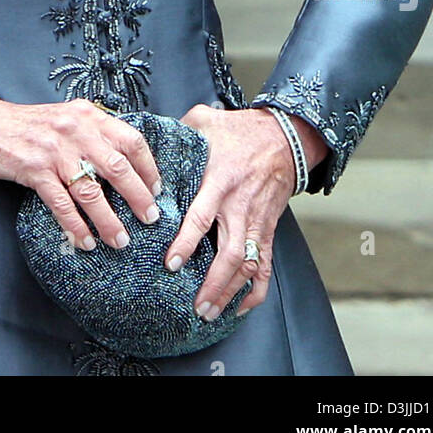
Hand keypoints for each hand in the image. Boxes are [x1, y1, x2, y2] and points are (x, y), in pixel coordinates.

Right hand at [0, 95, 162, 251]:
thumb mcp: (66, 118)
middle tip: (150, 219)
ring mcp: (54, 150)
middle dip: (138, 197)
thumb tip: (124, 164)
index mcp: (88, 115)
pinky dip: (75, 226)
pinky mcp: (33, 169)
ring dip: (108, 219)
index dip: (148, 167)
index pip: (131, 140)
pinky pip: (61, 203)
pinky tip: (84, 241)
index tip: (157, 189)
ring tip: (120, 240)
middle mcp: (75, 129)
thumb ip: (92, 134)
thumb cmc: (27, 125)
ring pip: (91, 191)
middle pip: (117, 167)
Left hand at [164, 105, 305, 320]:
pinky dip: (257, 288)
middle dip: (213, 282)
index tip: (172, 263)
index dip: (187, 242)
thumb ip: (178, 129)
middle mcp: (239, 205)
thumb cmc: (241, 129)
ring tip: (212, 312)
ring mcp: (256, 220)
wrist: (285, 136)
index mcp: (220, 180)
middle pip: (229, 252)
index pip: (202, 217)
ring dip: (231, 291)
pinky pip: (265, 263)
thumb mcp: (205, 120)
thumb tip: (148, 137)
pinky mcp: (268, 228)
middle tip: (196, 304)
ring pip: (247, 264)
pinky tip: (243, 306)